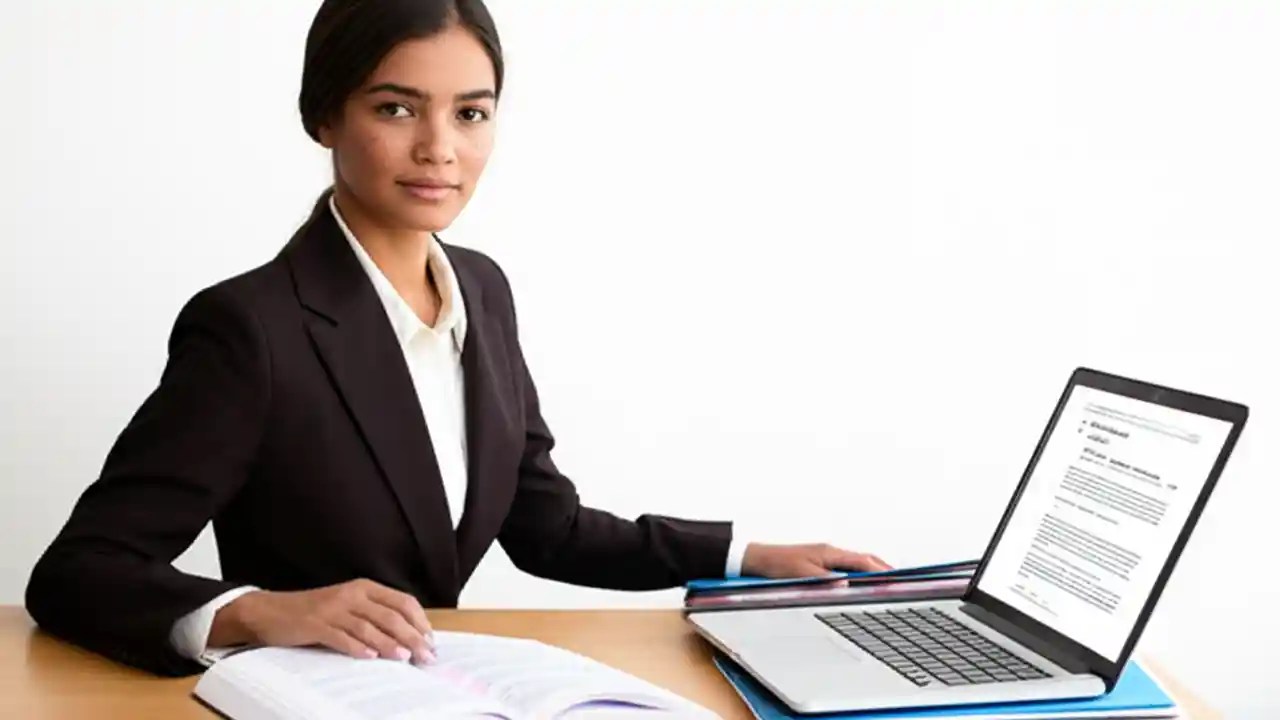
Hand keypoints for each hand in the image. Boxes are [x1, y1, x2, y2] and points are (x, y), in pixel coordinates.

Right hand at [211, 579, 435, 663]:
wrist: (271, 612)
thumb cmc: (314, 612)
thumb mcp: (348, 607)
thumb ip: (374, 616)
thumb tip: (407, 639)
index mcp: (364, 588)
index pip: (403, 601)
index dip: (420, 622)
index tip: (431, 641)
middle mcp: (352, 594)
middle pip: (391, 615)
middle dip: (412, 637)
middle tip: (426, 656)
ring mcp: (333, 609)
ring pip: (370, 626)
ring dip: (390, 644)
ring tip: (405, 658)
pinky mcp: (315, 624)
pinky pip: (341, 636)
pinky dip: (357, 647)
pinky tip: (370, 657)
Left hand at [741, 543, 891, 578]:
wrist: (758, 558)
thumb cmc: (777, 564)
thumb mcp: (803, 575)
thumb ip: (826, 581)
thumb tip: (846, 586)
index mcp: (830, 553)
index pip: (863, 562)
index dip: (881, 570)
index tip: (896, 578)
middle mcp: (830, 551)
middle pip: (864, 559)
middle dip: (883, 568)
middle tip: (898, 580)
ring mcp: (826, 555)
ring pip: (856, 561)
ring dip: (872, 570)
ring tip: (885, 581)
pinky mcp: (820, 560)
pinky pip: (846, 565)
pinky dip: (859, 572)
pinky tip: (861, 581)